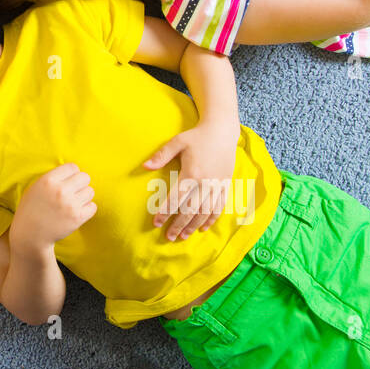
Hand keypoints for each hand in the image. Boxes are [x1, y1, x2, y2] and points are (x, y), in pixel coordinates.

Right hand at [9, 163, 96, 253]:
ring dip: (84, 196)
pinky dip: (87, 209)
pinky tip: (77, 212)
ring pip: (90, 191)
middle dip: (80, 184)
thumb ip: (53, 178)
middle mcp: (60, 190)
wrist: (30, 235)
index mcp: (48, 180)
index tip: (68, 181)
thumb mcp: (35, 187)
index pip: (73, 167)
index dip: (71, 174)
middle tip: (73, 192)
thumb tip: (73, 171)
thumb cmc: (31, 209)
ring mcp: (70, 205)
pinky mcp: (77, 218)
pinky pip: (93, 206)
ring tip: (73, 202)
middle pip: (85, 177)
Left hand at [145, 125, 235, 239]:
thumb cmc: (196, 137)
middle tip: (169, 237)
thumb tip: (144, 166)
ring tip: (183, 236)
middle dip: (179, 225)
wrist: (222, 131)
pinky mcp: (225, 186)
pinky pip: (219, 207)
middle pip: (191, 210)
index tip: (156, 223)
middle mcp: (205, 183)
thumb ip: (161, 155)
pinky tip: (203, 228)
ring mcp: (216, 185)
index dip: (165, 212)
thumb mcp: (177, 142)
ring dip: (194, 226)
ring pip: (205, 212)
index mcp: (191, 173)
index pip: (176, 199)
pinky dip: (211, 219)